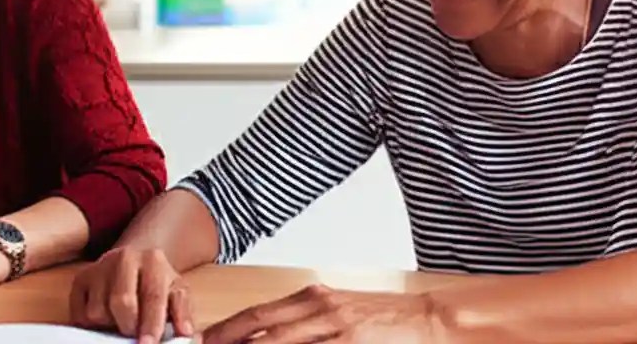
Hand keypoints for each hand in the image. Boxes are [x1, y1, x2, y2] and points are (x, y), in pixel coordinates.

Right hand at [70, 247, 194, 343]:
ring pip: (98, 311)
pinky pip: (80, 314)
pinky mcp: (80, 278)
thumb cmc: (158, 285)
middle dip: (128, 325)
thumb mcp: (176, 293)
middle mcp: (124, 257)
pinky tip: (105, 318)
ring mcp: (100, 267)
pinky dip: (92, 325)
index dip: (151, 324)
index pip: (152, 296)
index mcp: (153, 259)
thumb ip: (182, 313)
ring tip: (121, 321)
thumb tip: (185, 333)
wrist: (134, 264)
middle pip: (121, 302)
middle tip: (133, 333)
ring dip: (109, 326)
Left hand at [201, 285, 439, 343]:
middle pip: (260, 328)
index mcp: (312, 297)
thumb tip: (269, 337)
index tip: (205, 342)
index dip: (227, 330)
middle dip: (228, 341)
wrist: (430, 319)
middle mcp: (318, 308)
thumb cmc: (383, 319)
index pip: (258, 315)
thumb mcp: (338, 312)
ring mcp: (334, 328)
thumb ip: (304, 323)